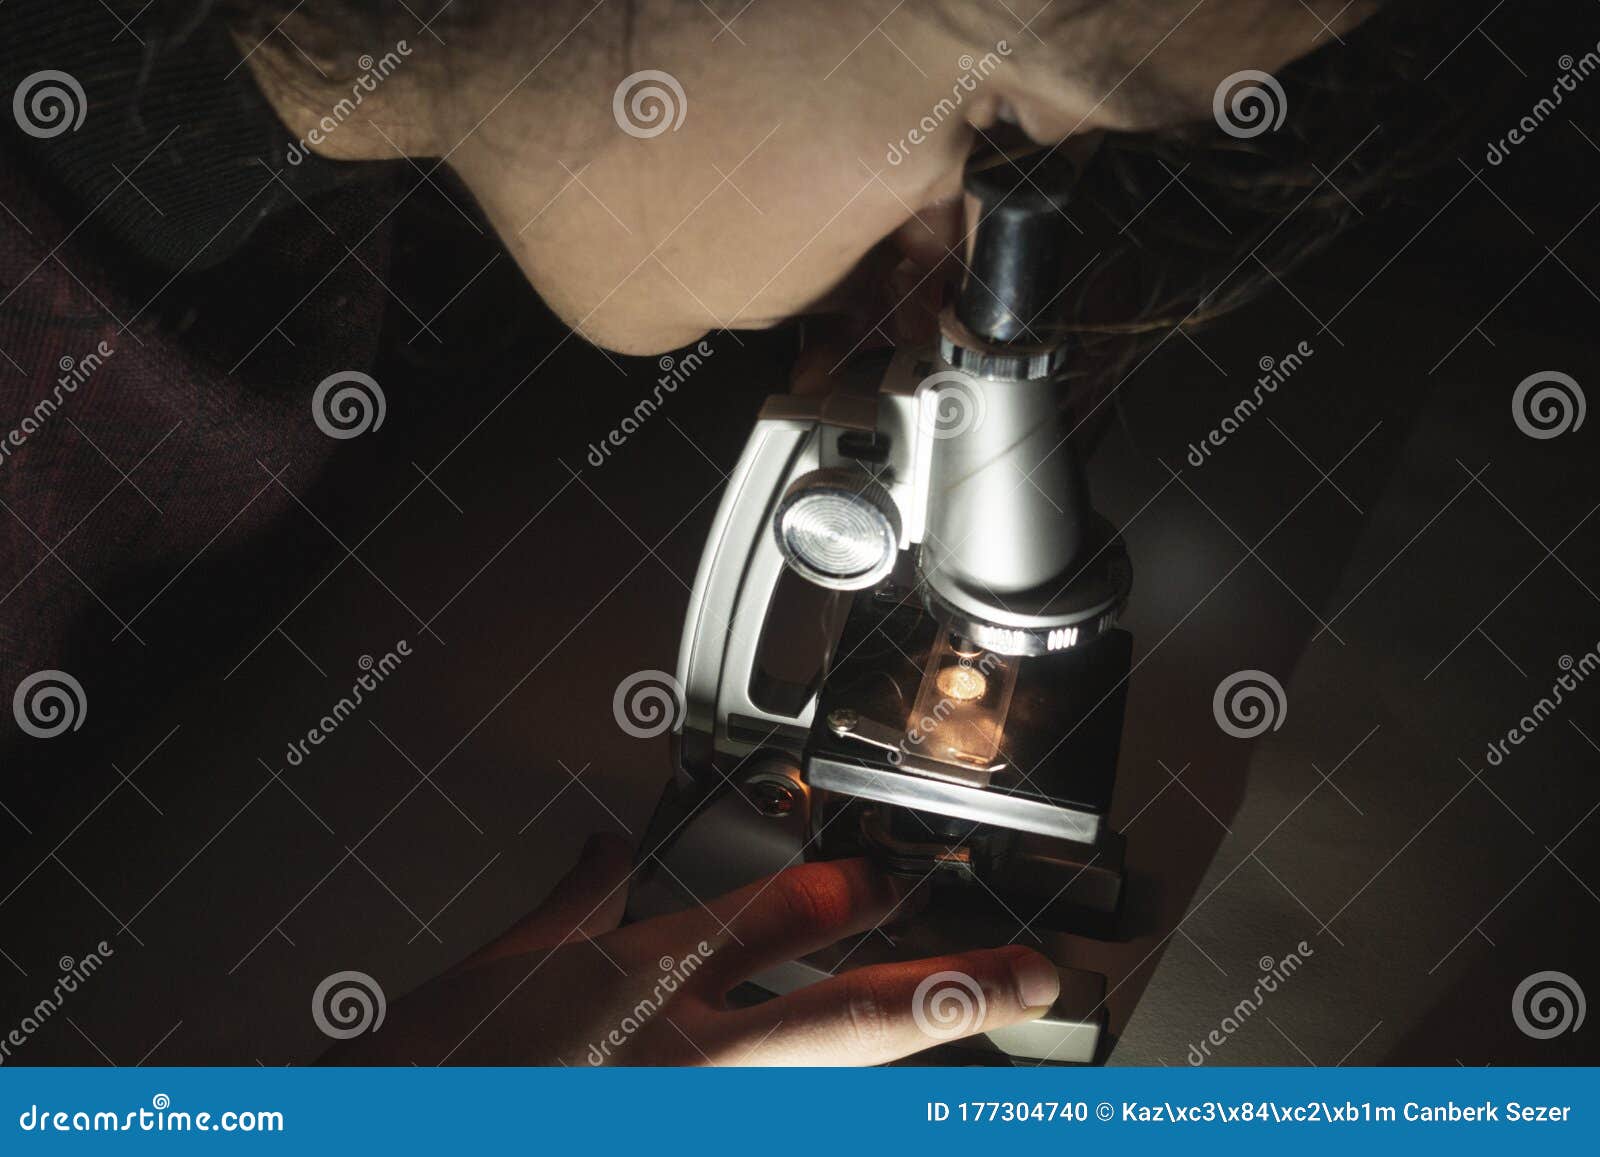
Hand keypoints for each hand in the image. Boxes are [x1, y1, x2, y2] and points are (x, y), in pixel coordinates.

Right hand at [322, 833, 1060, 1065]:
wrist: (368, 1133)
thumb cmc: (415, 1078)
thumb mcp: (487, 972)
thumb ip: (565, 906)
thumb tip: (607, 855)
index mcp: (630, 978)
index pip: (773, 912)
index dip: (858, 889)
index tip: (903, 880)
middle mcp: (682, 1055)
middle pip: (845, 1012)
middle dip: (950, 988)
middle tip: (1032, 976)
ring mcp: (691, 1113)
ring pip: (825, 1085)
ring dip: (893, 1056)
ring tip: (971, 1032)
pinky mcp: (681, 1136)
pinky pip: (769, 1118)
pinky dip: (805, 1102)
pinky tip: (841, 1095)